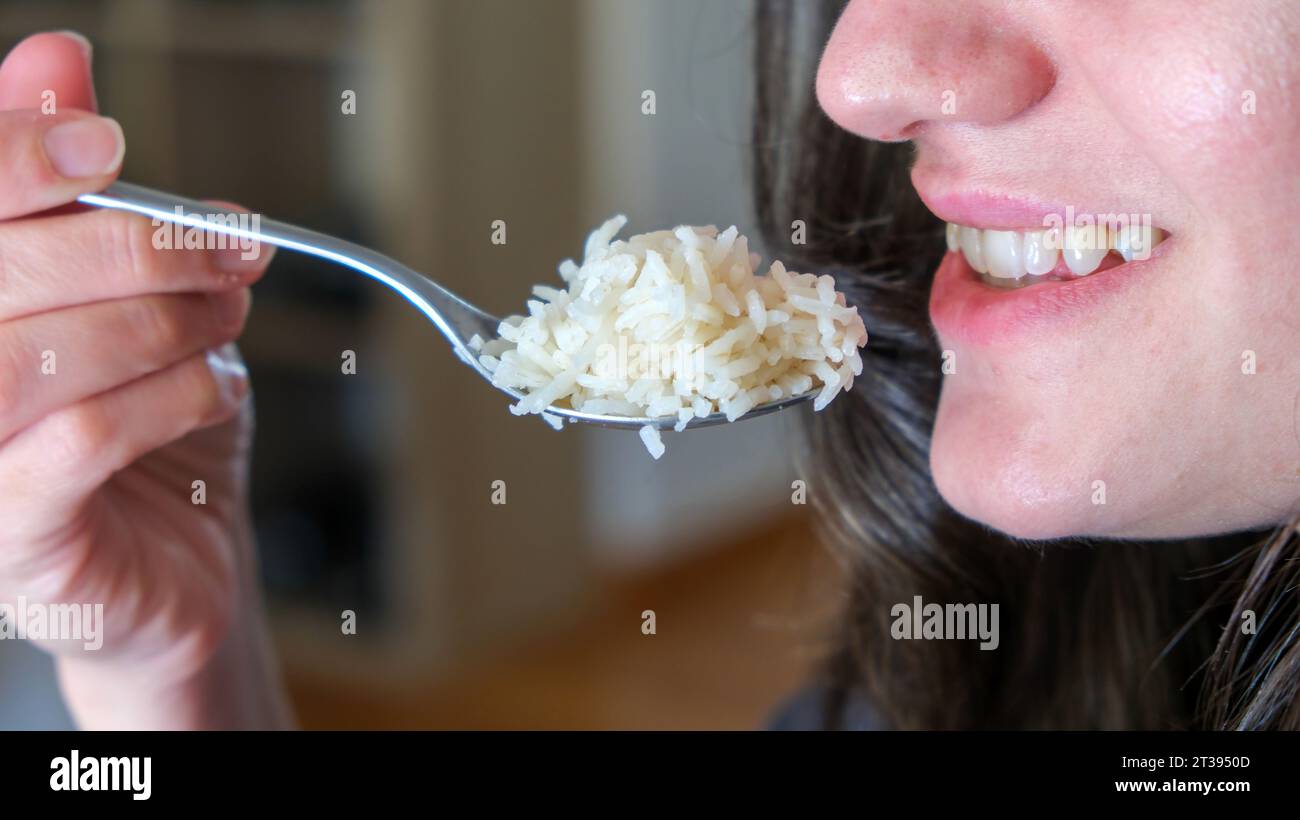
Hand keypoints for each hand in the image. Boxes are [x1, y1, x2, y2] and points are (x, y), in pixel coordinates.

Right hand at [0, 33, 290, 727]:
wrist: (183, 559)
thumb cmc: (150, 425)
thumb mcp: (128, 295)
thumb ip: (79, 191)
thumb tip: (55, 58)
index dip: (14, 153)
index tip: (110, 142)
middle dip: (134, 242)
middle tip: (230, 246)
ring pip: (31, 356)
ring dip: (158, 317)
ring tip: (227, 312)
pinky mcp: (13, 539)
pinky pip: (76, 441)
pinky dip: (166, 395)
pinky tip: (214, 386)